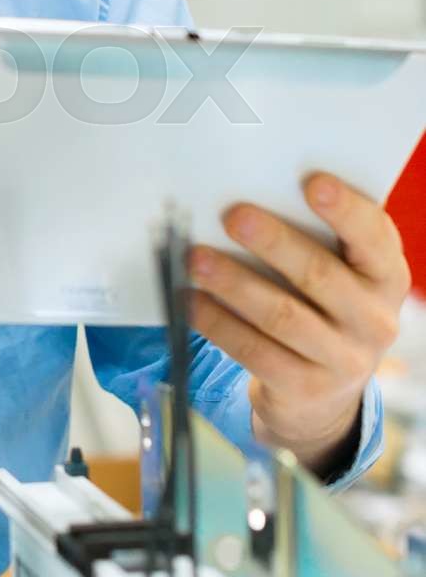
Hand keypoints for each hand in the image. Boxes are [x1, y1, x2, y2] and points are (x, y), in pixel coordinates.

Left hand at [187, 172, 408, 474]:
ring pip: (281, 315)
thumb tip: (251, 193)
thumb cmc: (324, 306)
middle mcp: (374, 320)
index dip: (346, 210)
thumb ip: (317, 238)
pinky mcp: (305, 388)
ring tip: (196, 258)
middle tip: (233, 215)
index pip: (373, 238)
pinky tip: (191, 301)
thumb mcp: (339, 274)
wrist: (326, 395)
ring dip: (233, 283)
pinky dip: (218, 323)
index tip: (312, 182)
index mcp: (386, 277)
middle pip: (319, 275)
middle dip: (274, 242)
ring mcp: (343, 360)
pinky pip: (254, 350)